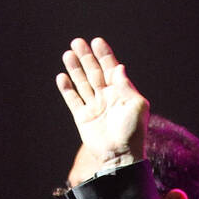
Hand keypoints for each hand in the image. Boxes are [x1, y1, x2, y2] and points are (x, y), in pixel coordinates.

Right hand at [56, 37, 147, 168]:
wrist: (120, 156)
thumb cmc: (133, 133)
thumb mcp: (137, 107)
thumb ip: (126, 86)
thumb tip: (118, 67)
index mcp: (120, 93)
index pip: (110, 68)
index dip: (103, 55)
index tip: (96, 41)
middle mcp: (106, 97)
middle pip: (93, 72)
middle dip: (86, 57)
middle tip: (77, 42)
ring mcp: (94, 107)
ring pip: (82, 83)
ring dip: (75, 69)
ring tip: (67, 54)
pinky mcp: (83, 118)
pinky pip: (72, 100)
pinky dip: (66, 89)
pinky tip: (61, 77)